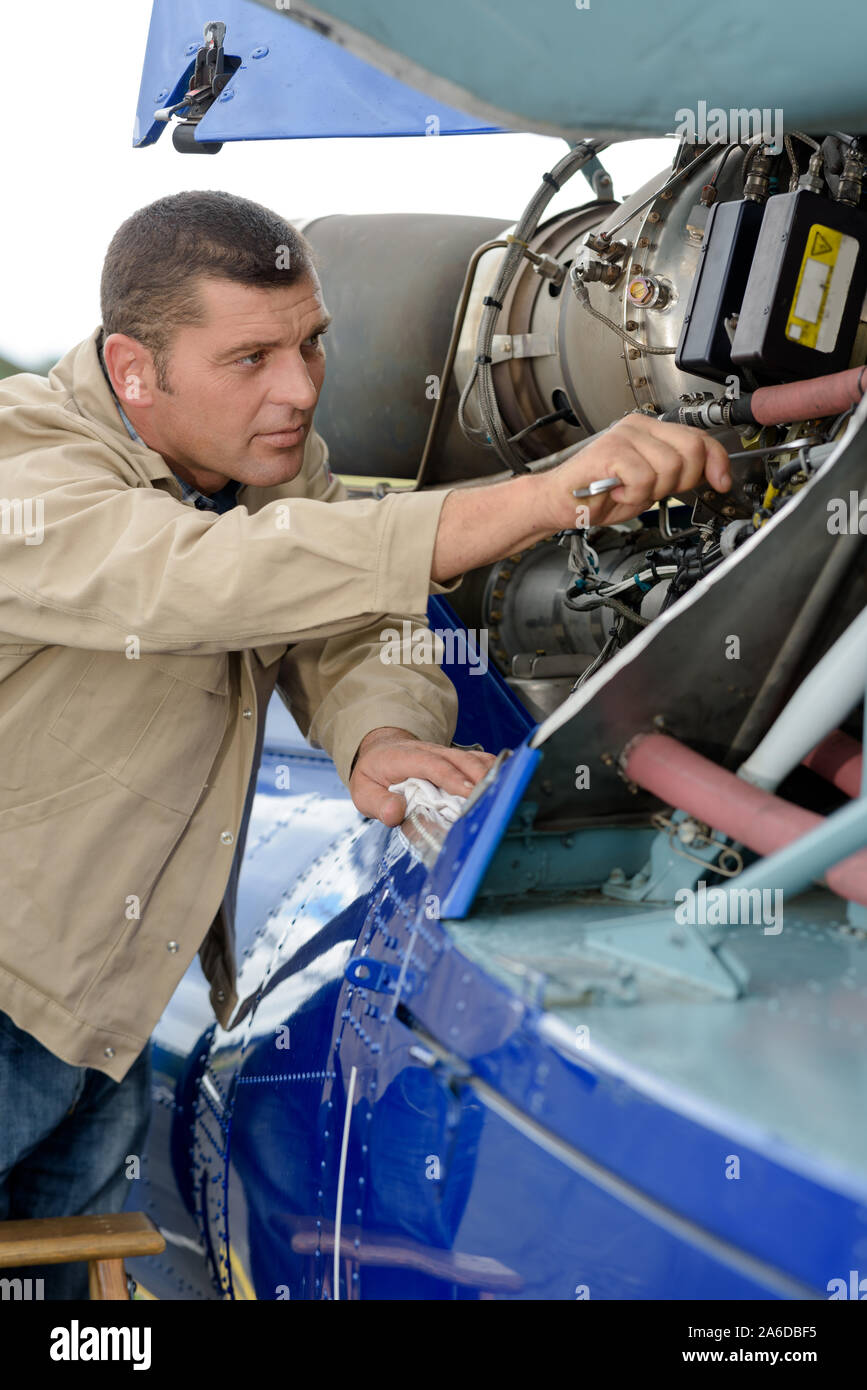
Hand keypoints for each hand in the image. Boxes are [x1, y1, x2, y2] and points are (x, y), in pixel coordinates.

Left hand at [348, 726, 496, 826]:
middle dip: (478, 776)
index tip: (469, 793)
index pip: (432, 765)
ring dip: (489, 773)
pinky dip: (493, 769)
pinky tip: (507, 781)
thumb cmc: (374, 774)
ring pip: (472, 759)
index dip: (452, 778)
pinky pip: (478, 760)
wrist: (380, 750)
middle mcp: (428, 752)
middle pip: (459, 760)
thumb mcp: (364, 792)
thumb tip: (395, 813)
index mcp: (404, 758)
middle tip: (493, 795)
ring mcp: (444, 753)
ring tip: (506, 790)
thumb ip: (379, 804)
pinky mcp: (455, 759)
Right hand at [538, 413, 731, 532]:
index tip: (721, 482)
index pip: (699, 438)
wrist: (560, 503)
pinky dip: (633, 497)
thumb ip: (678, 474)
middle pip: (691, 451)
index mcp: (650, 430)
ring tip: (628, 492)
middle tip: (654, 491)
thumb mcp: (650, 485)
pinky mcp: (612, 451)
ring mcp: (624, 436)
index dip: (717, 462)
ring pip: (669, 468)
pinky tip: (617, 494)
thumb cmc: (598, 494)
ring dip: (650, 492)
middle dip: (681, 482)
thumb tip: (713, 474)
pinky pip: (644, 479)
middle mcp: (638, 427)